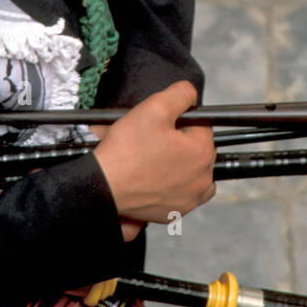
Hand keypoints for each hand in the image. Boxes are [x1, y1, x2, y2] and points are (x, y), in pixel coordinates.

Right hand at [93, 81, 215, 224]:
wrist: (103, 186)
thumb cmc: (126, 151)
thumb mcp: (154, 107)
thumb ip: (180, 94)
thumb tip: (191, 93)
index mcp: (202, 152)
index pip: (201, 125)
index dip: (179, 120)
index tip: (160, 126)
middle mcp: (203, 179)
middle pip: (196, 149)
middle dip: (179, 143)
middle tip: (152, 142)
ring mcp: (190, 199)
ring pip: (192, 173)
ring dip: (180, 165)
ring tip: (155, 160)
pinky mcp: (175, 213)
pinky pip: (180, 194)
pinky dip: (172, 186)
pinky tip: (154, 178)